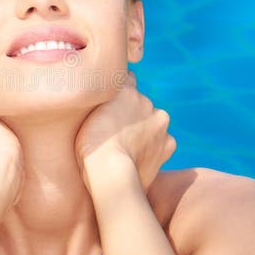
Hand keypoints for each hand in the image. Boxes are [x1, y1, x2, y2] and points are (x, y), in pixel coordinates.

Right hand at [74, 71, 176, 192]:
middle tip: (114, 132)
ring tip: (126, 148)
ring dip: (143, 130)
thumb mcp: (85, 114)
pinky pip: (162, 141)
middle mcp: (147, 101)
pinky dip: (153, 147)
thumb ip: (99, 100)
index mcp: (126, 89)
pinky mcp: (168, 144)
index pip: (126, 79)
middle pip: (140, 103)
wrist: (111, 176)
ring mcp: (160, 123)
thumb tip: (101, 93)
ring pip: (152, 122)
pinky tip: (138, 157)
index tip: (109, 105)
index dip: (117, 92)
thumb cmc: (90, 145)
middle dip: (131, 113)